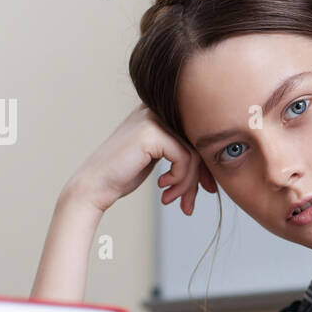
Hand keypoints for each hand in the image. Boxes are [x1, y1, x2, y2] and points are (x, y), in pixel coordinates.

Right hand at [66, 103, 217, 214]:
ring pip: (194, 153)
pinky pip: (185, 158)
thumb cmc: (124, 174)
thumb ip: (182, 151)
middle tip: (190, 202)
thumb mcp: (159, 158)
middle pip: (198, 143)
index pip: (196, 135)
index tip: (204, 189)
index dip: (205, 165)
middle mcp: (155, 109)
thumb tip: (216, 161)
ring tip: (173, 199)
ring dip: (187, 184)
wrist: (95, 186)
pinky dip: (180, 179)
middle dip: (199, 177)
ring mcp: (153, 118)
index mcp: (158, 111)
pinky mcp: (152, 132)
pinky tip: (163, 188)